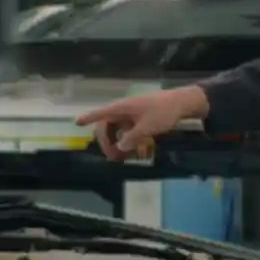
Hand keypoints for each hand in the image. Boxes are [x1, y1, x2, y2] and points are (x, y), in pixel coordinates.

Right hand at [74, 86, 208, 160]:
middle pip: (108, 125)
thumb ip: (132, 137)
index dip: (88, 117)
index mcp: (123, 107)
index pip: (101, 113)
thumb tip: (120, 146)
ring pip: (118, 128)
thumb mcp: (147, 128)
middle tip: (112, 156)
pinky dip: (127, 138)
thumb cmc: (163, 112)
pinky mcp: (140, 116)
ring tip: (122, 156)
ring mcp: (133, 113)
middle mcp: (125, 109)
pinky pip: (128, 128)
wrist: (182, 103)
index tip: (77, 122)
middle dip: (107, 141)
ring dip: (117, 142)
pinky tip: (132, 148)